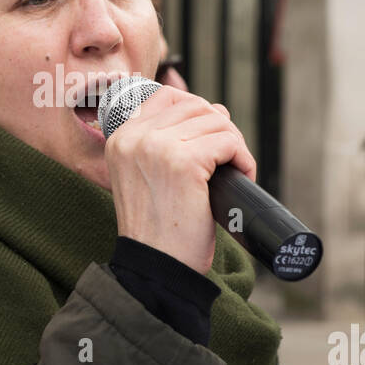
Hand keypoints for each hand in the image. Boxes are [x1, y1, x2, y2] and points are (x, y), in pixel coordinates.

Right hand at [105, 87, 255, 275]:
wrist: (156, 268)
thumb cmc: (159, 230)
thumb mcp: (147, 176)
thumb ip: (166, 142)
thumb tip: (216, 110)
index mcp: (120, 138)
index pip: (167, 96)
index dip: (197, 111)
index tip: (210, 140)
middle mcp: (134, 137)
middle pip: (196, 105)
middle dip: (220, 129)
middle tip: (227, 161)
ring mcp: (158, 147)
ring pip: (216, 121)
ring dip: (234, 145)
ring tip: (233, 172)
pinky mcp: (185, 163)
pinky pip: (229, 142)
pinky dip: (243, 159)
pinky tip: (241, 177)